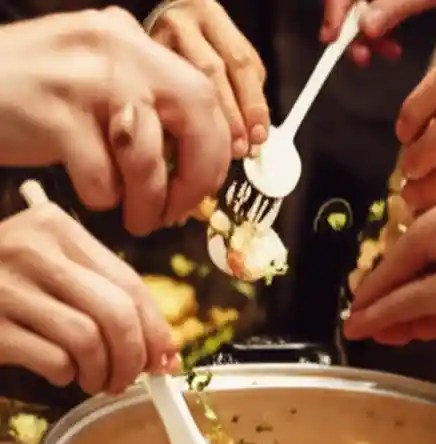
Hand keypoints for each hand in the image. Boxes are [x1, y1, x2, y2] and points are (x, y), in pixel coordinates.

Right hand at [0, 9, 231, 234]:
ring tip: (139, 219)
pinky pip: (103, 177)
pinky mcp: (52, 116)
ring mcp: (82, 80)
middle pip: (195, 115)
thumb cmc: (23, 92)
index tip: (208, 182)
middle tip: (184, 209)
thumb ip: (143, 100)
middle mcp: (113, 48)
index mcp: (127, 38)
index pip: (203, 92)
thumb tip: (204, 155)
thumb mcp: (90, 75)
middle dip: (198, 174)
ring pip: (147, 156)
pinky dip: (103, 198)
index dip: (217, 146)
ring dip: (149, 201)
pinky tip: (92, 194)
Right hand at [0, 203, 175, 394]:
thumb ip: (100, 293)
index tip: (165, 357)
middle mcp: (29, 249)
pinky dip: (67, 375)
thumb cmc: (4, 283)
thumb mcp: (50, 268)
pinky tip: (61, 374)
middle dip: (134, 356)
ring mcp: (4, 287)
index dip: (156, 327)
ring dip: (102, 372)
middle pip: (114, 313)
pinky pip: (53, 360)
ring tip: (95, 380)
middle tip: (130, 378)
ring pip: (88, 340)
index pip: (127, 282)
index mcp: (55, 228)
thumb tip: (160, 348)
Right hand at [147, 0, 268, 157]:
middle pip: (210, 71)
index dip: (252, 103)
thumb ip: (244, 92)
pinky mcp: (133, 61)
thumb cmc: (202, 45)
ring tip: (210, 150)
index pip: (240, 62)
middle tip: (237, 148)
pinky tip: (177, 145)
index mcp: (212, 18)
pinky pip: (154, 94)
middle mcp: (182, 24)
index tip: (258, 136)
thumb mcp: (229, 56)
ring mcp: (153, 37)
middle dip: (228, 116)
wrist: (162, 24)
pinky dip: (169, 124)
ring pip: (180, 82)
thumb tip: (252, 141)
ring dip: (199, 123)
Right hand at [321, 0, 435, 65]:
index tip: (332, 39)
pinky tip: (393, 42)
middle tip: (363, 57)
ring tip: (389, 52)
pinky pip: (377, 5)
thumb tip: (364, 29)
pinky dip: (382, 24)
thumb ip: (394, 6)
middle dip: (353, 27)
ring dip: (370, 31)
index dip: (333, 11)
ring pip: (363, 4)